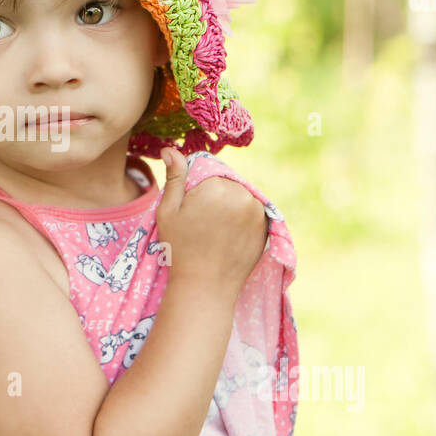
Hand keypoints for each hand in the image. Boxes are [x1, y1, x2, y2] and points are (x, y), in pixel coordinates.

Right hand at [155, 148, 269, 308]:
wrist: (206, 286)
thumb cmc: (180, 248)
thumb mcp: (169, 211)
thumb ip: (174, 177)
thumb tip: (170, 148)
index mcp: (217, 186)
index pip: (208, 171)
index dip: (197, 188)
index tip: (191, 210)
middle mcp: (242, 194)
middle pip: (227, 183)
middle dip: (216, 194)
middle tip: (203, 222)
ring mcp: (257, 211)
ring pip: (240, 196)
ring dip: (230, 205)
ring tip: (216, 230)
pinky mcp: (266, 226)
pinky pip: (252, 211)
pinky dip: (242, 218)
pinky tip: (229, 236)